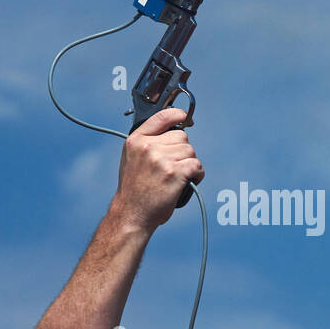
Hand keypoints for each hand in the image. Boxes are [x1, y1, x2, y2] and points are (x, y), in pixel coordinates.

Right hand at [112, 108, 203, 231]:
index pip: (162, 117)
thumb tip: (173, 131)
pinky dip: (197, 174)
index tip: (186, 117)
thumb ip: (148, 143)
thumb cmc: (134, 190)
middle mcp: (147, 147)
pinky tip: (189, 181)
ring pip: (191, 151)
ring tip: (178, 177)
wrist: (132, 214)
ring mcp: (161, 159)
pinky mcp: (174, 173)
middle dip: (183, 151)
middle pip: (182, 136)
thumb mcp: (132, 159)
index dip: (177, 115)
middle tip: (173, 167)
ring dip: (190, 164)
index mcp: (136, 141)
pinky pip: (196, 165)